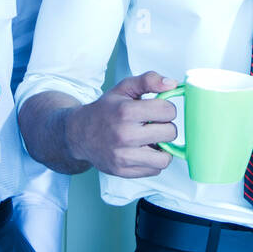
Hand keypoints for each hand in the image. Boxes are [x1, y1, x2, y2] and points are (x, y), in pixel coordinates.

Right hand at [63, 71, 178, 177]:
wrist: (79, 134)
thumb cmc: (105, 110)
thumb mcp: (124, 88)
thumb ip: (149, 80)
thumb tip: (173, 84)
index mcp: (126, 111)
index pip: (168, 111)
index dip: (166, 108)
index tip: (157, 109)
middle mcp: (124, 135)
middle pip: (170, 133)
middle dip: (165, 126)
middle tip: (152, 124)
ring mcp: (123, 156)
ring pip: (165, 158)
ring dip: (162, 148)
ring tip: (151, 140)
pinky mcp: (123, 171)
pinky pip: (155, 170)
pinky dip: (152, 161)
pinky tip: (142, 151)